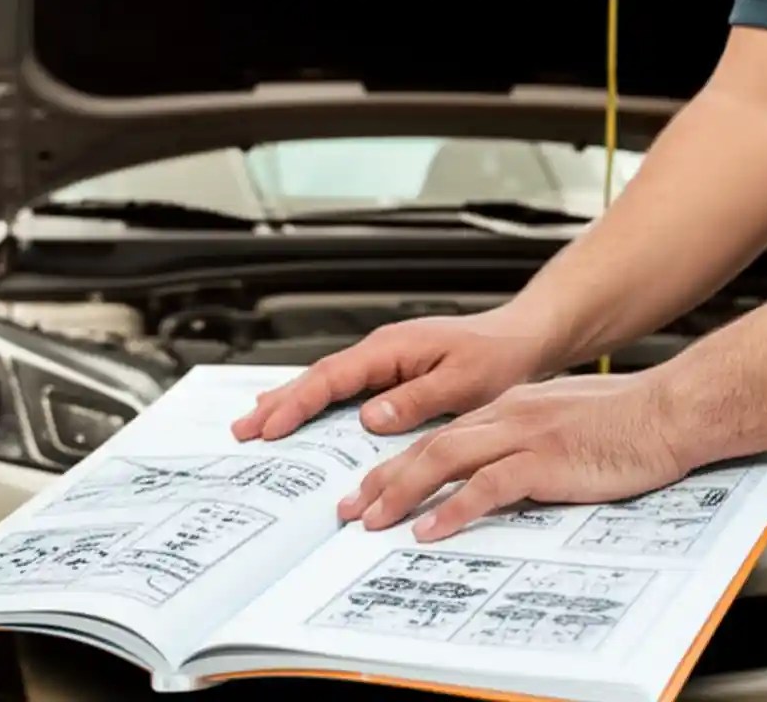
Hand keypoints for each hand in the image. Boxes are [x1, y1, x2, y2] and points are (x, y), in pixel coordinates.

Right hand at [231, 307, 549, 440]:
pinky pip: (343, 386)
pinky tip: (298, 409)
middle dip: (278, 403)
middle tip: (242, 429)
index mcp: (393, 348)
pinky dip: (314, 399)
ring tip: (255, 422)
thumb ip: (416, 400)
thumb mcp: (464, 383)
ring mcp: (385, 359)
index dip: (298, 404)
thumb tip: (370, 417)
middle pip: (317, 378)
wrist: (524, 338)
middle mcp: (382, 350)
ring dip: (289, 401)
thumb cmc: (501, 357)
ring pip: (325, 381)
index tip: (270, 427)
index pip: (333, 378)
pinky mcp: (392, 371)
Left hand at [338, 372, 694, 541]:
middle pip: (428, 447)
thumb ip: (529, 441)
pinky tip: (432, 529)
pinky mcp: (546, 459)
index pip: (440, 436)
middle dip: (382, 480)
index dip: (398, 463)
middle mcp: (507, 416)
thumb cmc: (629, 421)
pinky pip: (488, 485)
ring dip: (403, 491)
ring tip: (375, 521)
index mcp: (510, 408)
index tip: (370, 488)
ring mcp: (524, 435)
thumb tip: (504, 471)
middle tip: (352, 509)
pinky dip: (454, 508)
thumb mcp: (565, 422)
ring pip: (445, 460)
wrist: (671, 409)